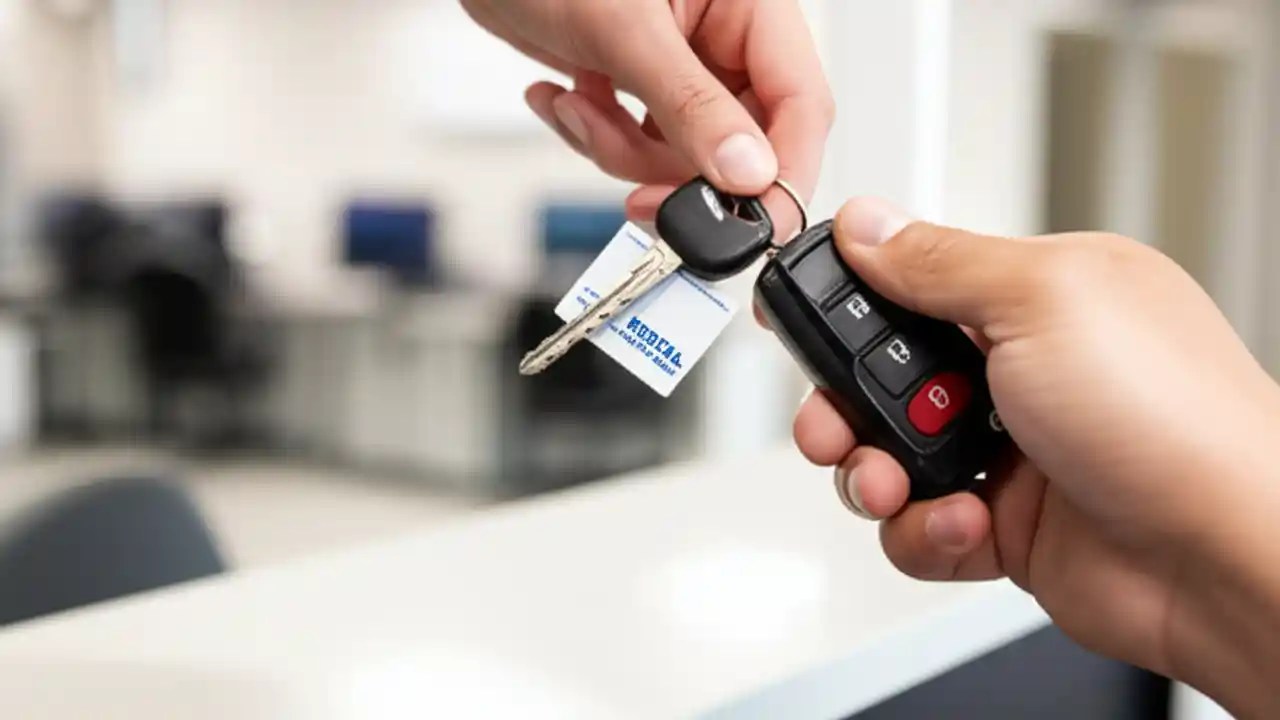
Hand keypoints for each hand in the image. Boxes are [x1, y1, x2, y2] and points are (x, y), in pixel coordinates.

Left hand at [459, 0, 832, 233]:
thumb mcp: (625, 30)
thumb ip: (690, 105)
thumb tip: (749, 172)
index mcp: (748, 6)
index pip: (801, 103)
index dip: (784, 171)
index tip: (754, 222)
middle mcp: (720, 38)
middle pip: (740, 145)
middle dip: (677, 169)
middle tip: (640, 191)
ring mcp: (678, 65)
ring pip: (680, 154)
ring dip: (620, 152)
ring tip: (579, 111)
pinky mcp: (635, 82)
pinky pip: (635, 142)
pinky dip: (595, 136)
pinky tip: (563, 100)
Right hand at [793, 199, 1279, 714]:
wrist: (1225, 561)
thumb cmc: (1171, 421)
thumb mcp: (1041, 301)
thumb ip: (937, 262)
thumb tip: (867, 224)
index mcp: (1037, 297)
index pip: (912, 284)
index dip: (848, 305)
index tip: (800, 323)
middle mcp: (1021, 370)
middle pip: (883, 377)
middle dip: (843, 405)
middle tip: (833, 424)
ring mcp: (1012, 449)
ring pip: (888, 456)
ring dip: (874, 476)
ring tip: (893, 484)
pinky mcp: (1005, 523)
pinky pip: (920, 526)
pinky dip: (924, 532)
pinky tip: (963, 524)